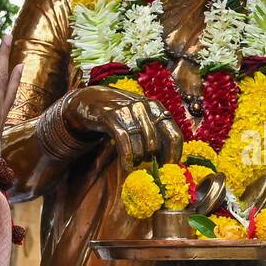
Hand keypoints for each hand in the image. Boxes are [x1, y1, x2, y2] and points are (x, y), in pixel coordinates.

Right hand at [63, 84, 181, 168]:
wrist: (91, 99)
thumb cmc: (121, 114)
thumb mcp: (141, 117)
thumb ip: (155, 132)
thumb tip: (170, 160)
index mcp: (157, 107)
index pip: (174, 135)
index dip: (173, 154)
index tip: (168, 166)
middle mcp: (145, 107)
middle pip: (156, 144)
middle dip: (152, 159)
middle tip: (146, 165)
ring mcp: (128, 110)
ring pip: (141, 144)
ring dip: (139, 159)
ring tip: (135, 164)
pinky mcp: (111, 116)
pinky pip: (124, 141)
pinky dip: (127, 157)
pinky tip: (127, 165)